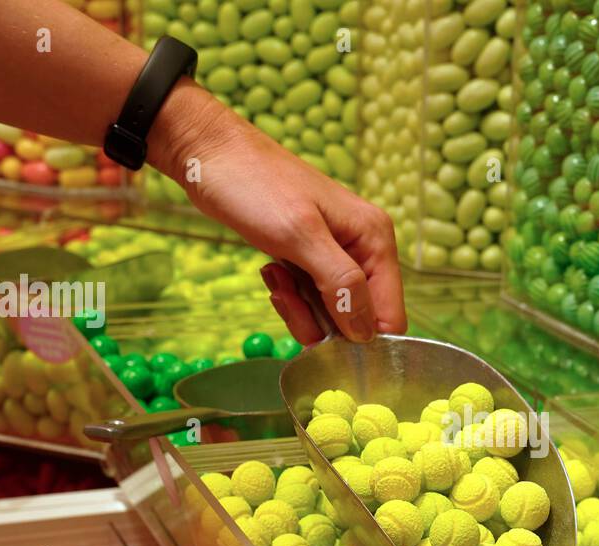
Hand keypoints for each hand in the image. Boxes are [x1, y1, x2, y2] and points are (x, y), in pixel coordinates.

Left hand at [151, 83, 405, 343]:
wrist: (209, 154)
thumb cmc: (254, 184)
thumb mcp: (300, 236)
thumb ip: (340, 283)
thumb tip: (365, 332)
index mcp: (375, 239)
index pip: (389, 315)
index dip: (361, 338)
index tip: (324, 338)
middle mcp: (363, 249)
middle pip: (358, 320)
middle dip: (321, 321)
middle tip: (286, 295)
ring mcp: (335, 255)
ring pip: (330, 314)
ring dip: (299, 308)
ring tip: (275, 276)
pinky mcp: (309, 259)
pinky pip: (309, 299)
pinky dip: (288, 296)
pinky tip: (271, 270)